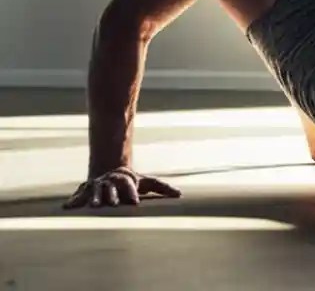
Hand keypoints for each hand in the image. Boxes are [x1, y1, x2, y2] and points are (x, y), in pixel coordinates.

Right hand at [63, 167, 181, 208]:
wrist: (112, 171)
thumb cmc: (133, 181)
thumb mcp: (148, 182)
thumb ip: (163, 188)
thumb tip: (180, 195)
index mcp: (126, 180)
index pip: (130, 186)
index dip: (133, 193)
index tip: (135, 203)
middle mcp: (111, 181)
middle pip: (111, 188)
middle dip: (113, 195)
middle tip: (114, 204)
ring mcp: (97, 185)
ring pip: (96, 190)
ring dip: (95, 198)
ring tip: (96, 206)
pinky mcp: (86, 190)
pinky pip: (78, 195)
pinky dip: (73, 201)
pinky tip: (67, 208)